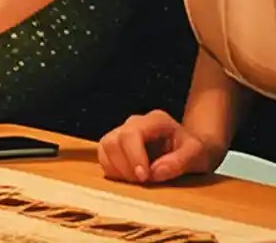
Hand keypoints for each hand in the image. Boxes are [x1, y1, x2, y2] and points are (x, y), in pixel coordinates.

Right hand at [97, 110, 224, 183]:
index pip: (131, 133)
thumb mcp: (198, 155)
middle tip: (141, 182)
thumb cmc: (195, 151)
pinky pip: (103, 157)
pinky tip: (130, 178)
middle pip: (113, 140)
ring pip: (105, 147)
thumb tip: (155, 171)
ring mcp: (121, 132)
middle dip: (124, 165)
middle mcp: (134, 123)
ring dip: (117, 169)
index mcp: (154, 120)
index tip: (143, 177)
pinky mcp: (115, 145)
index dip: (133, 156)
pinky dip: (113, 171)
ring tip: (136, 181)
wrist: (191, 151)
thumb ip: (180, 161)